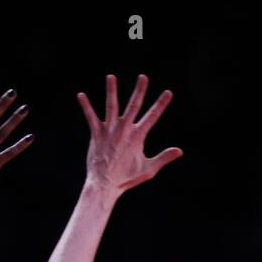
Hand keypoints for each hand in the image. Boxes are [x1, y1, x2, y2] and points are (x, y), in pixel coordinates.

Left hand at [78, 74, 182, 193]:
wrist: (104, 185)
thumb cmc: (126, 179)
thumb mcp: (148, 169)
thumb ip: (163, 157)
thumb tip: (180, 151)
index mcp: (138, 136)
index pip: (152, 116)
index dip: (161, 104)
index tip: (168, 92)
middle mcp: (124, 130)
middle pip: (133, 105)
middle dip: (139, 90)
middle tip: (143, 77)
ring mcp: (109, 131)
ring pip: (111, 106)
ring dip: (111, 91)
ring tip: (110, 77)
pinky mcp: (96, 134)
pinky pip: (90, 117)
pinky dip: (86, 106)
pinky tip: (81, 95)